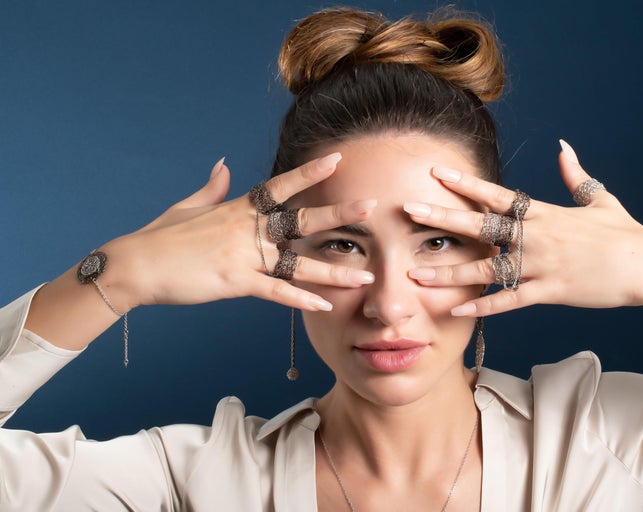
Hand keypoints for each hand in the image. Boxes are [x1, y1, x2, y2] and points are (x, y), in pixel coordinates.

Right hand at [103, 153, 376, 311]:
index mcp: (239, 209)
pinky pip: (275, 291)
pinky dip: (299, 298)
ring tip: (364, 276)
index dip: (309, 173)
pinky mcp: (235, 281)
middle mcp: (247, 228)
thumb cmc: (161, 237)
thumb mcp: (188, 206)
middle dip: (337, 214)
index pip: (281, 186)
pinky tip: (324, 304)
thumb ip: (212, 188)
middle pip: (301, 220)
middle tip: (370, 206)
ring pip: (297, 263)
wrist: (136, 264)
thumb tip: (223, 165)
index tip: (336, 160)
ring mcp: (243, 255)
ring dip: (333, 269)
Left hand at [404, 141, 642, 316]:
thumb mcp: (599, 198)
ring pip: (487, 268)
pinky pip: (509, 301)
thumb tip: (564, 147)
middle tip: (409, 211)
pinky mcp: (550, 292)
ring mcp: (541, 265)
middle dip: (443, 218)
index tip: (436, 173)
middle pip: (481, 224)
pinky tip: (455, 310)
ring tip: (416, 274)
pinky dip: (482, 306)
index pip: (496, 194)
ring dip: (449, 271)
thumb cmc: (624, 232)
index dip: (465, 183)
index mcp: (543, 212)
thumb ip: (575, 175)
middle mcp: (536, 236)